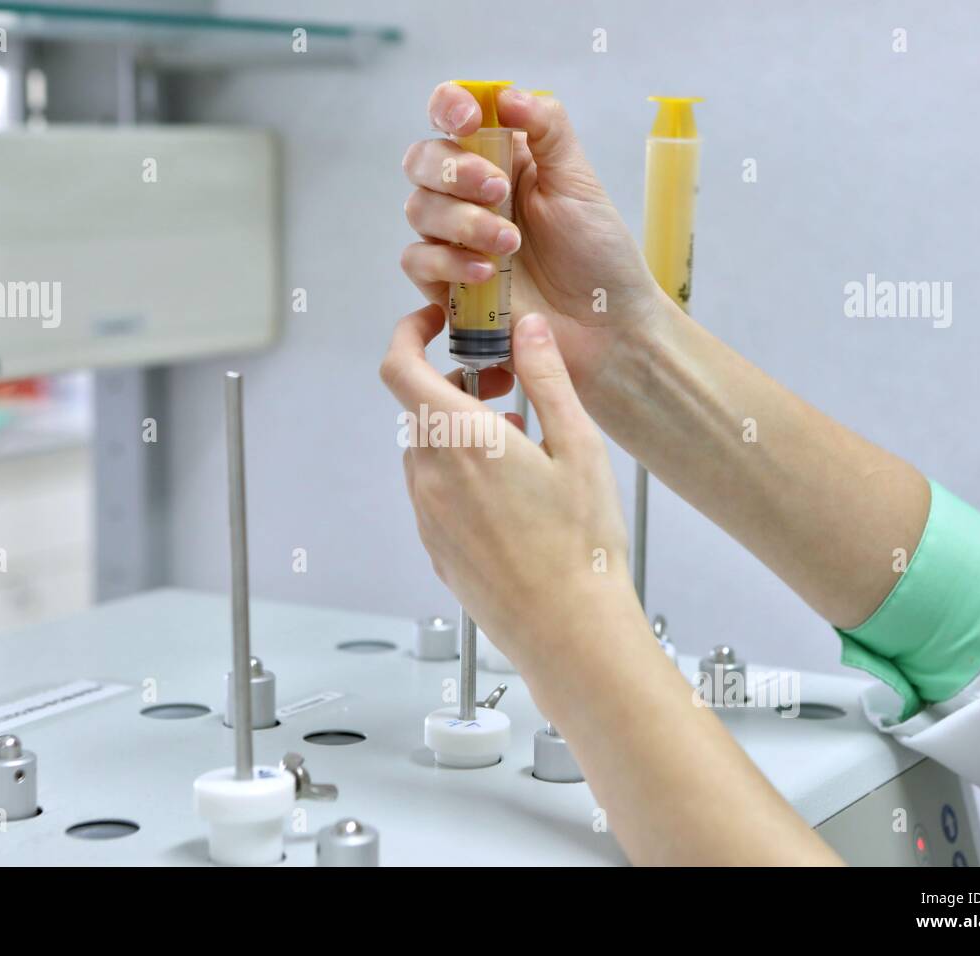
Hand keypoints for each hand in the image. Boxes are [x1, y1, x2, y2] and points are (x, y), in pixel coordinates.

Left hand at [380, 305, 635, 674]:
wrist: (568, 631)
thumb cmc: (579, 545)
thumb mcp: (577, 447)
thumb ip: (546, 379)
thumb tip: (527, 327)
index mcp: (460, 441)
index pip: (399, 366)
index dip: (409, 334)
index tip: (437, 323)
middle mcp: (430, 475)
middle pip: (418, 406)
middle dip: (454, 383)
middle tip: (507, 385)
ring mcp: (428, 515)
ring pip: (427, 449)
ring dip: (459, 430)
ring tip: (519, 442)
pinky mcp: (435, 547)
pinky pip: (434, 489)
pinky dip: (459, 471)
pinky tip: (510, 488)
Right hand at [401, 83, 670, 397]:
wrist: (605, 327)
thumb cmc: (598, 254)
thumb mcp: (579, 180)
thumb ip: (546, 129)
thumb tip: (505, 95)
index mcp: (502, 157)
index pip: (452, 115)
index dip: (449, 107)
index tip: (469, 119)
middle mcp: (471, 193)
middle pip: (423, 160)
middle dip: (455, 171)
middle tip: (498, 191)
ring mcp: (456, 238)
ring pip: (419, 209)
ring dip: (463, 222)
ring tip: (509, 244)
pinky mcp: (447, 283)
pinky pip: (418, 260)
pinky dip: (448, 262)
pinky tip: (487, 272)